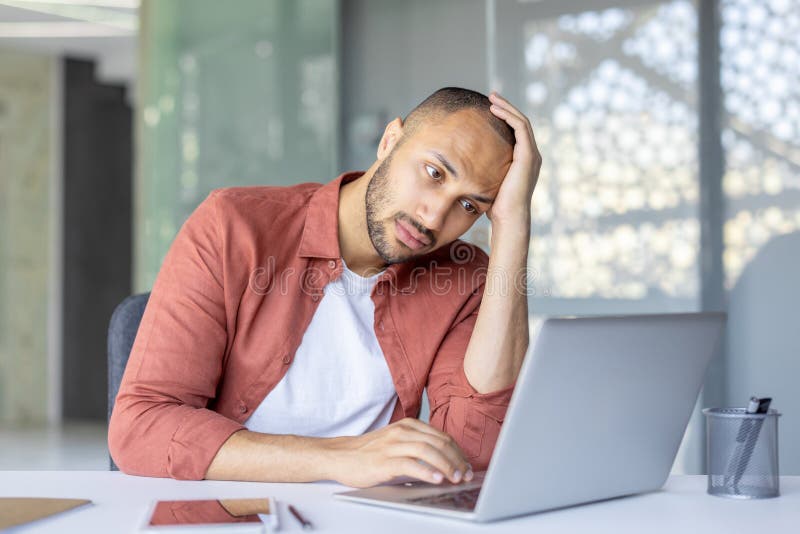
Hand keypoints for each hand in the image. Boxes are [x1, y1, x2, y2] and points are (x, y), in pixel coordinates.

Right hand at [326, 418, 473, 487]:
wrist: (340, 455)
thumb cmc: (369, 452)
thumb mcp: (397, 441)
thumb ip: (417, 445)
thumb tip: (445, 461)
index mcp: (408, 425)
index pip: (442, 437)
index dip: (458, 452)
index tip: (466, 466)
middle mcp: (402, 432)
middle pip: (439, 442)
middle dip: (457, 460)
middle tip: (466, 475)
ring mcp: (392, 445)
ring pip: (427, 451)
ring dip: (446, 465)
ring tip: (455, 478)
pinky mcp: (383, 460)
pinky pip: (409, 464)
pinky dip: (426, 471)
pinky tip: (436, 479)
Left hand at [486, 92, 541, 230]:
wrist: (508, 217)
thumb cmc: (495, 205)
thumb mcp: (488, 181)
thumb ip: (485, 169)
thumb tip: (464, 164)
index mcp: (524, 159)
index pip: (517, 131)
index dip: (505, 117)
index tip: (490, 108)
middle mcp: (531, 155)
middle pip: (521, 122)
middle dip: (506, 107)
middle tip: (491, 96)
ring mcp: (532, 154)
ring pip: (522, 121)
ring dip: (507, 108)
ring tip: (492, 98)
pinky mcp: (528, 155)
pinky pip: (521, 128)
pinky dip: (509, 116)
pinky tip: (495, 111)